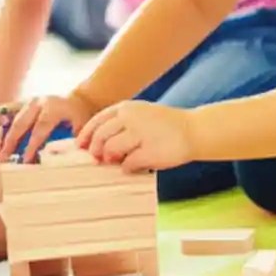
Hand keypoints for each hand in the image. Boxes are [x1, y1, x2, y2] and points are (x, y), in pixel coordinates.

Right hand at [0, 90, 97, 162]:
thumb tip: (66, 159)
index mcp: (53, 108)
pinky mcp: (22, 103)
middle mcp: (38, 102)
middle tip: (2, 159)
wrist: (77, 100)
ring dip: (3, 137)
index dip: (31, 145)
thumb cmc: (80, 117)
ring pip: (11, 119)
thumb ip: (75, 141)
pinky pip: (7, 114)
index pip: (39, 129)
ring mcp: (28, 101)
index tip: (25, 161)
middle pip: (20, 123)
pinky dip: (1, 128)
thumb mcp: (81, 127)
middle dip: (10, 142)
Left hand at [77, 100, 195, 172]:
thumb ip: (120, 124)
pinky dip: (128, 167)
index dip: (86, 135)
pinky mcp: (150, 151)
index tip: (80, 146)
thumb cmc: (165, 125)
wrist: (194, 130)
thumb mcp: (140, 114)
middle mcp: (130, 118)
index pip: (97, 120)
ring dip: (111, 158)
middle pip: (101, 136)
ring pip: (111, 149)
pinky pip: (128, 163)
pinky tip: (133, 167)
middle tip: (98, 159)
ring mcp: (140, 133)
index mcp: (126, 108)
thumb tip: (95, 144)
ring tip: (117, 161)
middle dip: (96, 149)